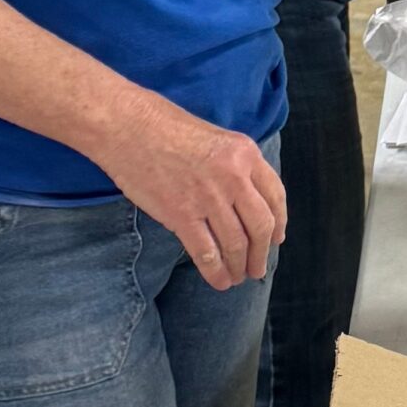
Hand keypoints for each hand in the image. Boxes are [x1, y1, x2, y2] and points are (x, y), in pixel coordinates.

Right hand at [93, 88, 288, 288]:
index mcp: (245, 154)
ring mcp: (208, 198)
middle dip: (262, 253)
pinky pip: (207, 252)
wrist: (127, 126)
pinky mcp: (181, 215)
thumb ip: (235, 167)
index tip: (277, 238)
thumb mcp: (216, 138)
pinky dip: (216, 271)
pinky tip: (219, 281)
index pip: (275, 196)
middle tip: (257, 269)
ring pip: (236, 243)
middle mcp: (234, 177)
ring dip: (240, 266)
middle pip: (261, 226)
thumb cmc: (165, 126)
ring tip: (238, 277)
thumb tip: (245, 200)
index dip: (279, 223)